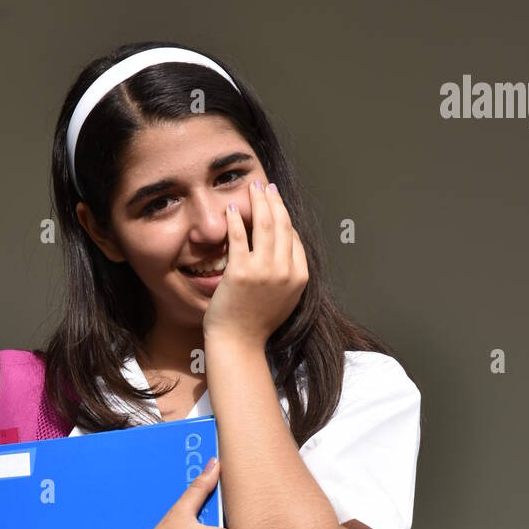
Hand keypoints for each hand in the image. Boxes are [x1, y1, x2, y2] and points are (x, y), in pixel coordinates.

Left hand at [201, 180, 308, 345]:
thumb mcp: (286, 299)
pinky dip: (234, 219)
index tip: (277, 203)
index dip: (285, 216)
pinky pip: (239, 237)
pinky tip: (230, 208)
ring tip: (253, 188)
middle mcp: (285, 271)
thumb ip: (289, 274)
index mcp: (299, 277)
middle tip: (266, 186)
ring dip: (258, 201)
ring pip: (265, 225)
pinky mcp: (240, 272)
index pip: (294, 237)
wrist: (240, 343)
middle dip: (274, 200)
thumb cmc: (258, 324)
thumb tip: (287, 248)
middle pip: (282, 224)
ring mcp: (263, 271)